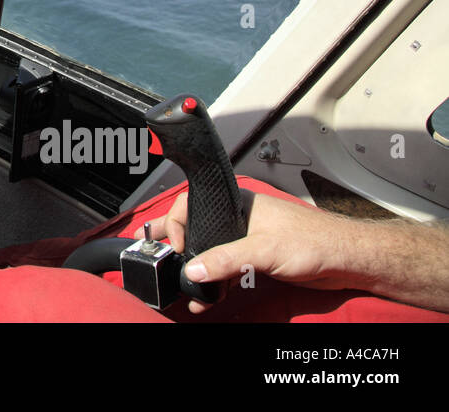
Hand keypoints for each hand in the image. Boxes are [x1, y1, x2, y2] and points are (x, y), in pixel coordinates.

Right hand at [134, 189, 363, 313]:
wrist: (347, 260)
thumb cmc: (315, 241)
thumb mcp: (264, 249)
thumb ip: (226, 259)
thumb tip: (194, 270)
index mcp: (237, 203)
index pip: (191, 206)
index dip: (175, 225)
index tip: (172, 249)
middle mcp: (239, 217)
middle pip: (197, 226)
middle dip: (174, 239)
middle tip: (150, 247)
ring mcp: (248, 237)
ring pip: (211, 249)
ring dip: (195, 265)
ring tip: (175, 277)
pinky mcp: (257, 257)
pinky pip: (226, 266)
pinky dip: (214, 279)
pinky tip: (206, 294)